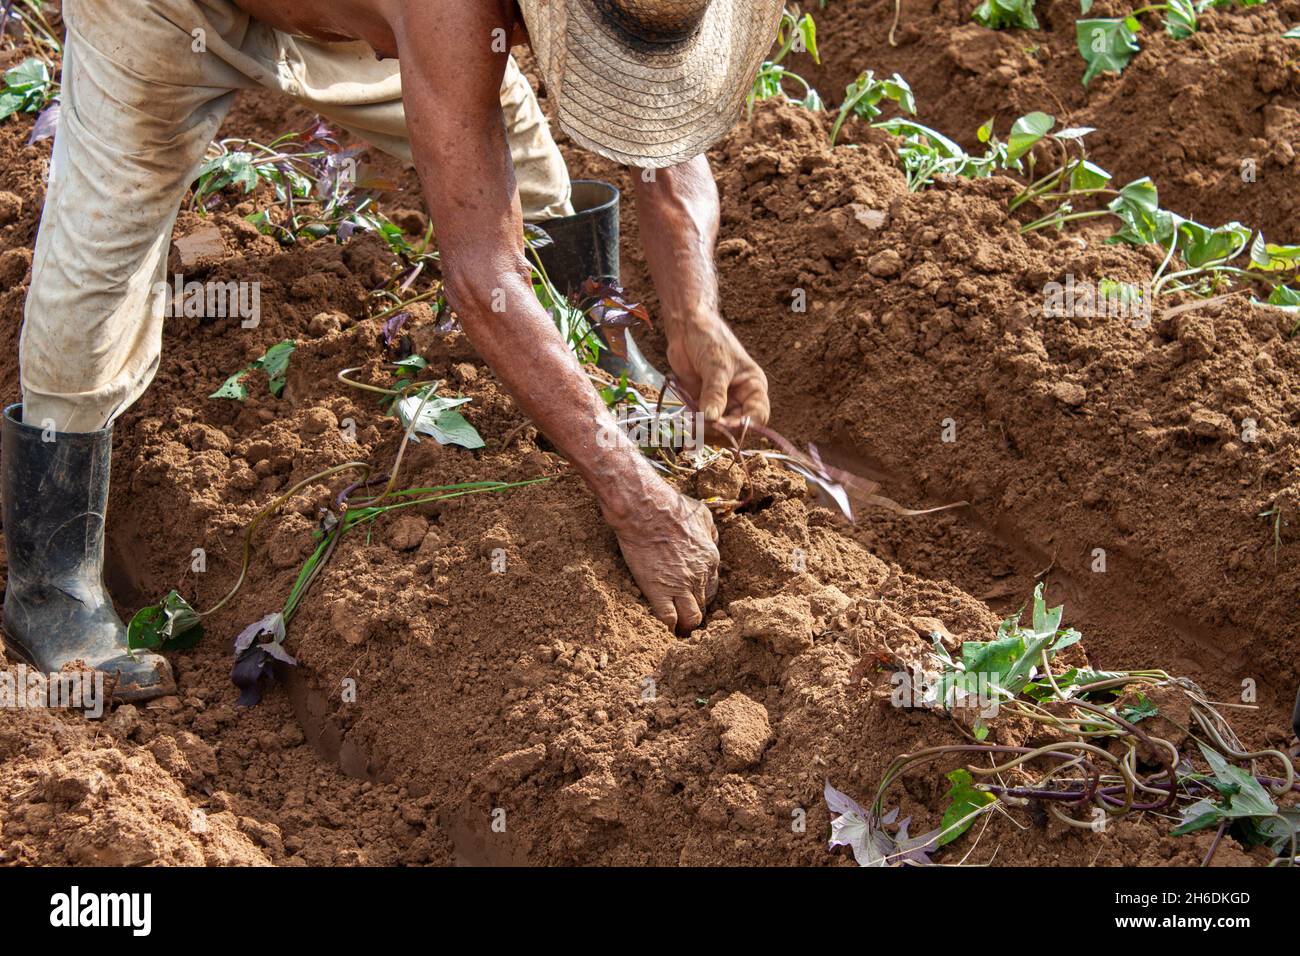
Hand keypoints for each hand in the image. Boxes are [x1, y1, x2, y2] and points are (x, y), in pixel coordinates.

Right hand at [605, 486, 718, 633]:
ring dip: (686, 624)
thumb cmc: (671, 508)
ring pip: (692, 618)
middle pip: (703, 605)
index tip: (692, 595)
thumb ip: (710, 532)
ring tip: (678, 628)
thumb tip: (712, 540)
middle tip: (685, 614)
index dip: (701, 593)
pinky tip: (665, 628)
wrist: (646, 510)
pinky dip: (669, 626)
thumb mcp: (703, 515)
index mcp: (711, 559)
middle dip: (695, 610)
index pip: (712, 587)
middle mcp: (700, 576)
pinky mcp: (659, 592)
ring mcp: (680, 586)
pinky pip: (669, 618)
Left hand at [666, 314, 770, 434]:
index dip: (745, 426)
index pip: (758, 416)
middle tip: (703, 427)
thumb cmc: (710, 339)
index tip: (725, 426)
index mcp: (753, 387)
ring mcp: (721, 402)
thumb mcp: (716, 366)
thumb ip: (715, 393)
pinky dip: (695, 426)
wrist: (687, 327)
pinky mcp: (702, 403)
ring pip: (719, 429)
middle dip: (722, 430)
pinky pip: (702, 422)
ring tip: (692, 425)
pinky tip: (687, 424)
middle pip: (737, 427)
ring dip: (706, 431)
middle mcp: (740, 398)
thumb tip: (713, 419)